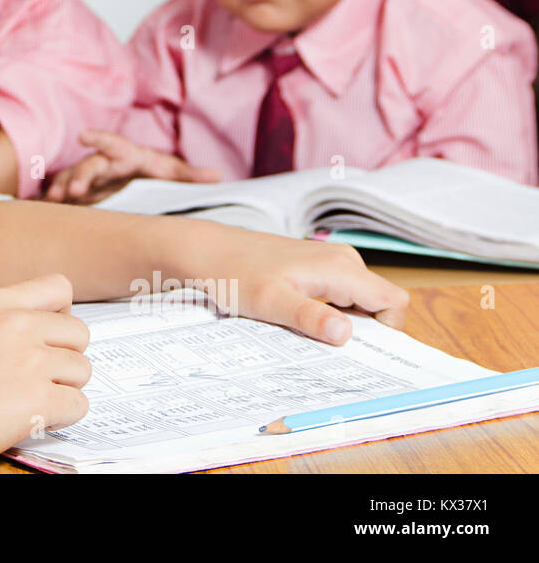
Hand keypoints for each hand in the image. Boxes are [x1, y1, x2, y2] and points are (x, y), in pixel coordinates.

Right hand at [0, 274, 90, 472]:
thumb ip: (7, 327)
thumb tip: (48, 339)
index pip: (60, 289)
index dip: (60, 317)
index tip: (47, 339)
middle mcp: (17, 324)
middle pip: (80, 333)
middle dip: (64, 359)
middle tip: (35, 379)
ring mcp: (30, 360)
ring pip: (83, 372)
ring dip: (62, 390)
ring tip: (24, 402)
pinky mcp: (38, 399)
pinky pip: (79, 406)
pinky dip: (60, 418)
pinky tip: (28, 420)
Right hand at [44, 130, 221, 203]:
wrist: (135, 178)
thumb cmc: (152, 172)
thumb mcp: (170, 172)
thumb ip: (189, 175)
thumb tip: (217, 176)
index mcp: (124, 155)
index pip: (111, 144)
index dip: (98, 139)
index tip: (84, 137)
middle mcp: (103, 165)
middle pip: (88, 166)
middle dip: (79, 176)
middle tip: (72, 191)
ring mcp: (88, 180)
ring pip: (69, 179)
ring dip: (60, 189)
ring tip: (53, 200)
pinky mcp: (79, 195)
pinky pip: (62, 195)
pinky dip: (54, 200)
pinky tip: (44, 209)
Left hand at [168, 225, 409, 343]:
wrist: (208, 251)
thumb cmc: (236, 274)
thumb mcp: (270, 301)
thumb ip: (309, 317)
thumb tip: (346, 335)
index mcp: (342, 268)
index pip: (394, 302)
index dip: (388, 331)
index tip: (357, 350)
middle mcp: (343, 262)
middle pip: (377, 305)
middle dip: (363, 332)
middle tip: (326, 350)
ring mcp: (330, 263)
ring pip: (357, 303)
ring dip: (340, 325)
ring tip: (308, 336)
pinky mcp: (316, 268)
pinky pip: (338, 297)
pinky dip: (326, 314)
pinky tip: (299, 323)